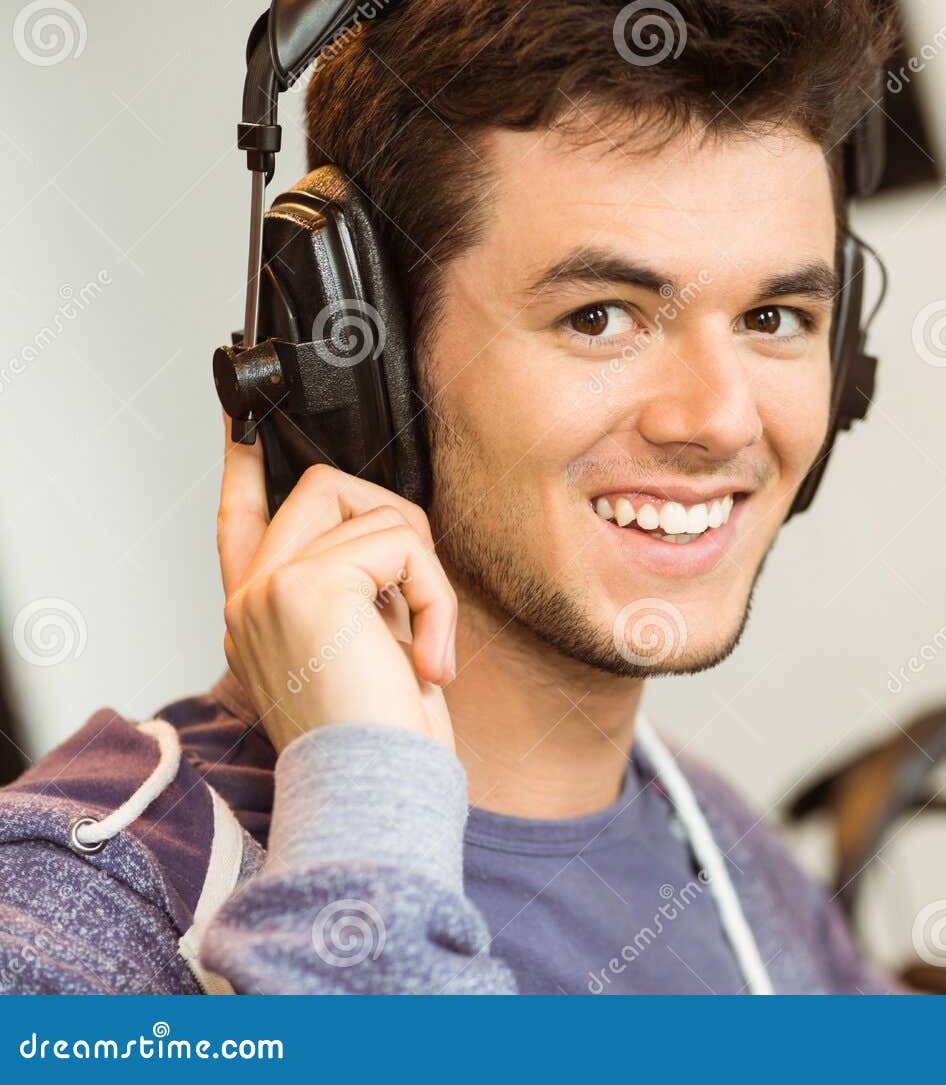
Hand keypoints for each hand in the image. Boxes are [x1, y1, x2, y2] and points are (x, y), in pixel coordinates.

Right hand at [216, 416, 457, 755]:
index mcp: (259, 613)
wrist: (377, 792)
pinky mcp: (308, 586)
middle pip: (321, 489)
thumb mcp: (364, 651)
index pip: (239, 519)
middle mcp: (251, 597)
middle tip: (420, 601)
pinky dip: (437, 596)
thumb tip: (389, 538)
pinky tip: (429, 659)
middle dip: (395, 523)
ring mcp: (272, 587)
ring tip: (425, 646)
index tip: (244, 423)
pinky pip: (404, 544)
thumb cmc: (380, 738)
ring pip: (375, 510)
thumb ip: (355, 592)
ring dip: (427, 575)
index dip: (243, 464)